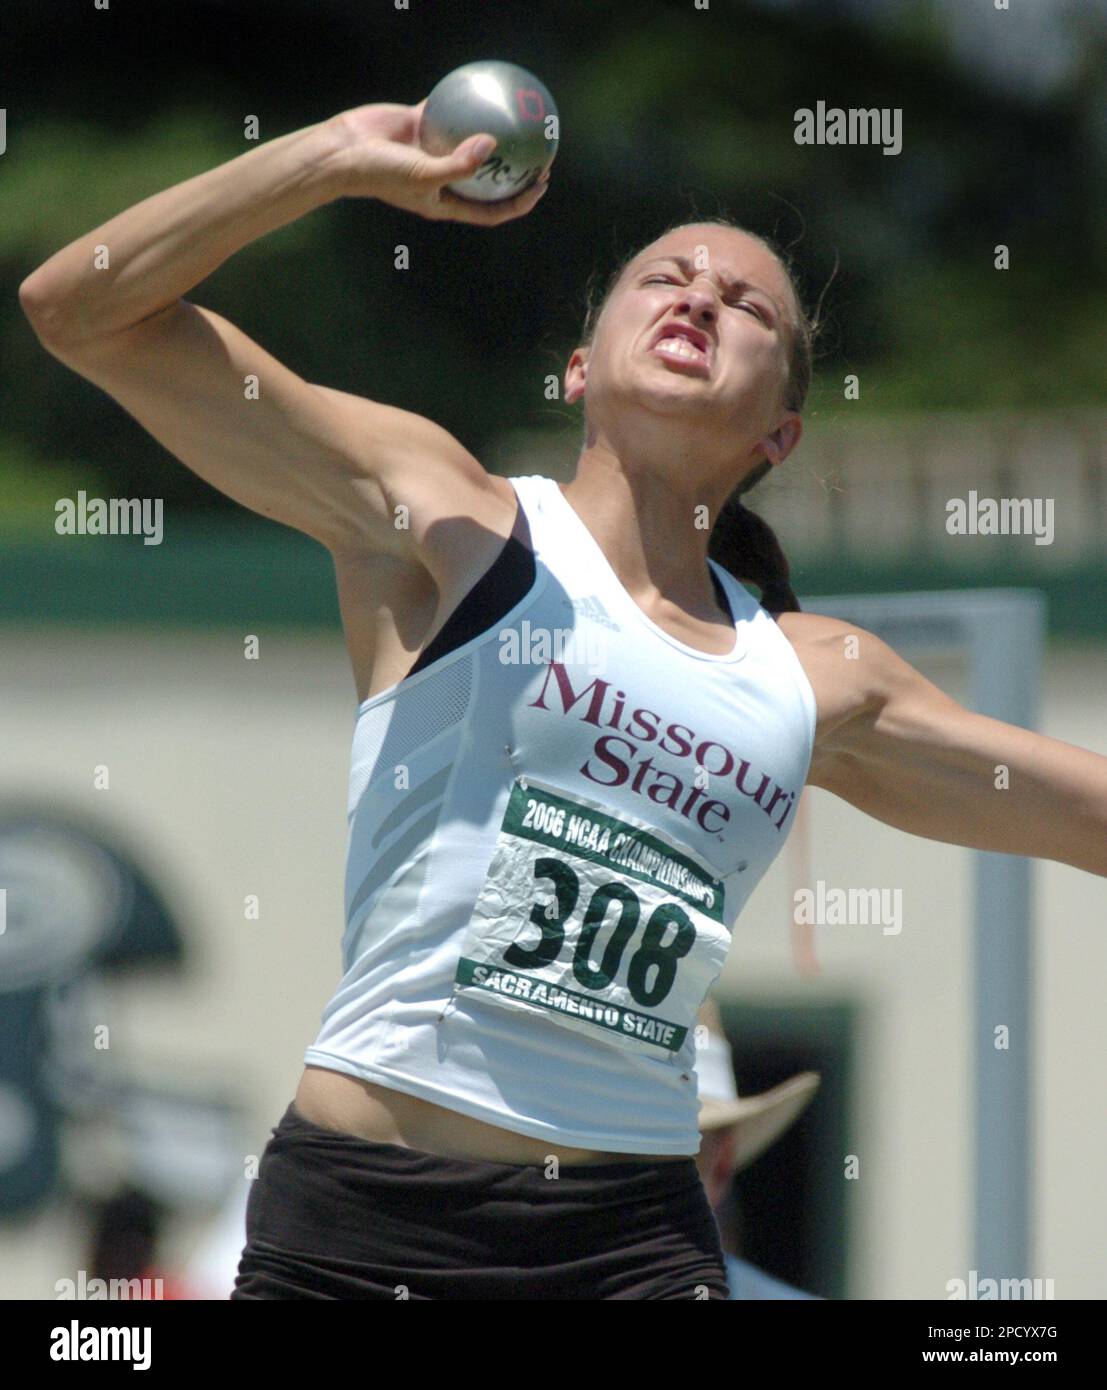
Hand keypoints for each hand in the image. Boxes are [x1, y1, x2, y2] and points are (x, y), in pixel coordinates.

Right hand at [324, 100, 549, 224]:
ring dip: (494, 134)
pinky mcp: (422, 126)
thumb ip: (459, 165)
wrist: (344, 150)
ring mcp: (433, 153)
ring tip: (519, 119)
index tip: (540, 185)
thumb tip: (492, 143)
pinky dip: (465, 103)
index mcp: (446, 203)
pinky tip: (485, 88)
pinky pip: (450, 112)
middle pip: (488, 179)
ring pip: (471, 143)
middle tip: (539, 152)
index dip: (519, 201)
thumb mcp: (423, 175)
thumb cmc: (381, 173)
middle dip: (515, 170)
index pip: (491, 209)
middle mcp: (443, 180)